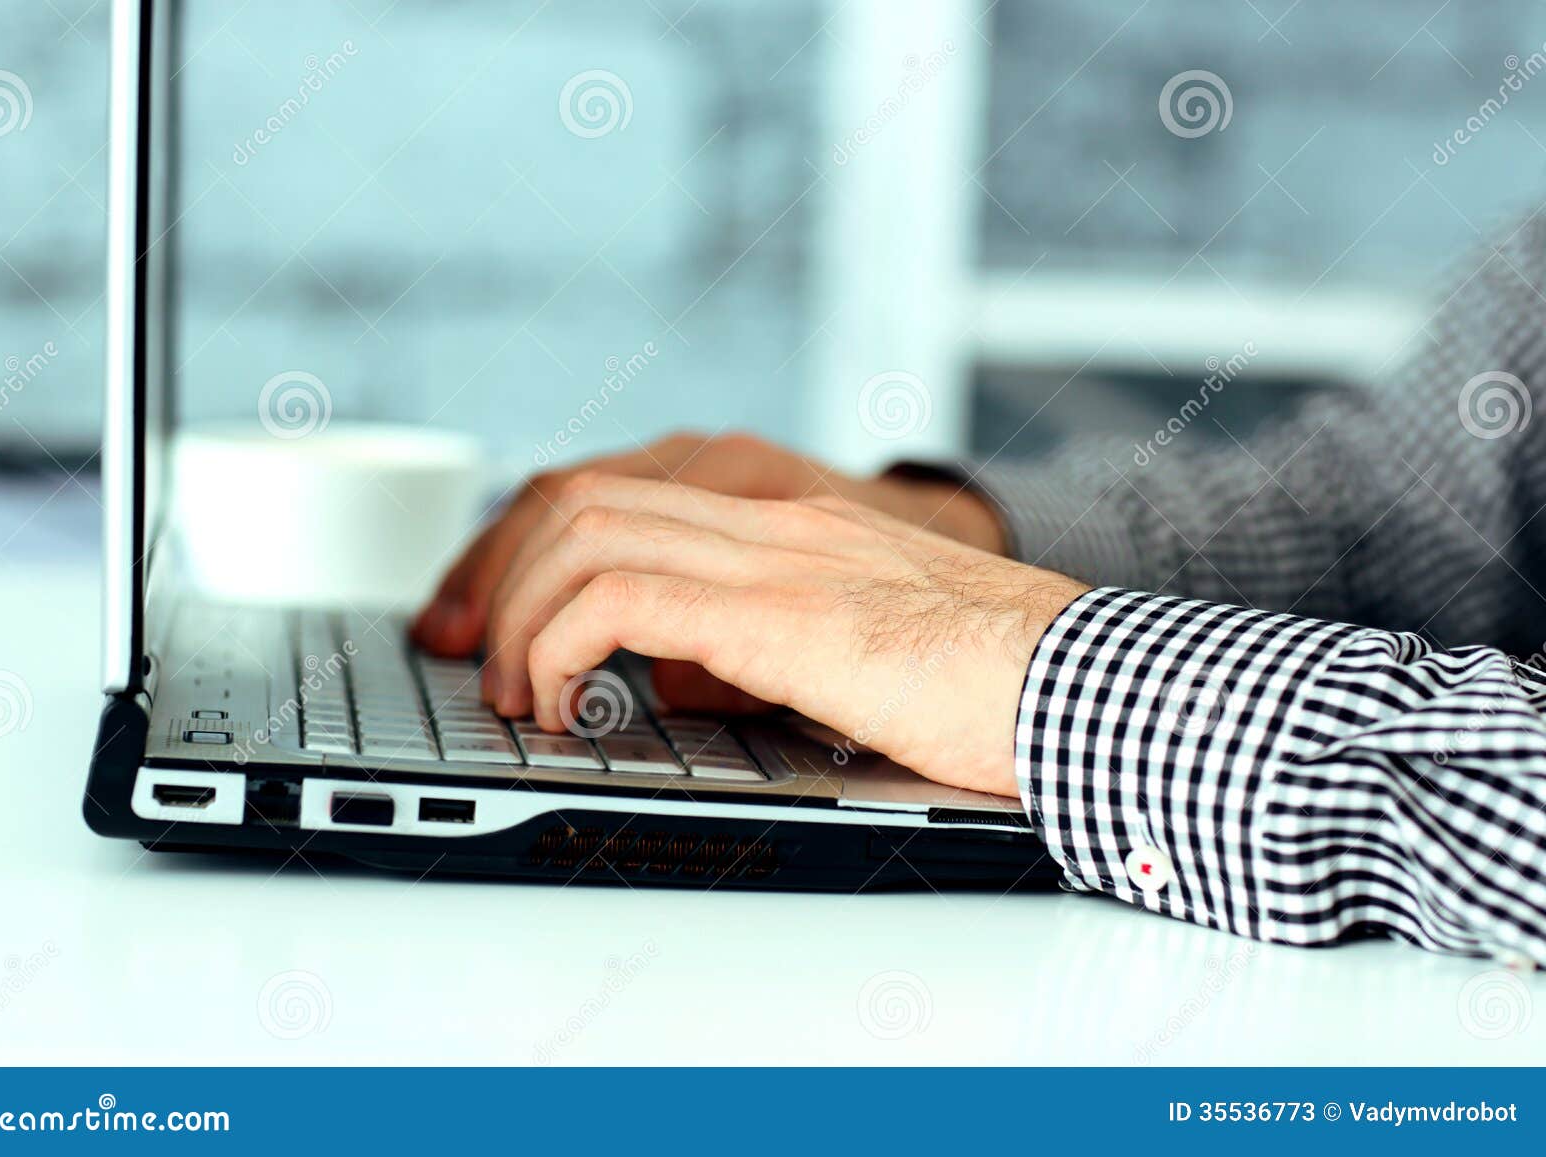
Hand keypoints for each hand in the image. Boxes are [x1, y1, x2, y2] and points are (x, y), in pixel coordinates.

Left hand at [411, 431, 1004, 673]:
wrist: (1089, 685)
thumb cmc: (986, 680)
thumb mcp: (845, 644)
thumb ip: (751, 639)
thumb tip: (666, 678)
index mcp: (784, 516)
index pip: (613, 487)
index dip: (522, 545)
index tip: (484, 617)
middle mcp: (772, 514)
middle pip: (576, 492)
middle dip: (492, 571)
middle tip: (467, 652)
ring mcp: (781, 551)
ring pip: (584, 527)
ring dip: (519, 610)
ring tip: (518, 691)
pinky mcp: (790, 613)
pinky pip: (625, 596)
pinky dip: (563, 643)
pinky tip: (566, 700)